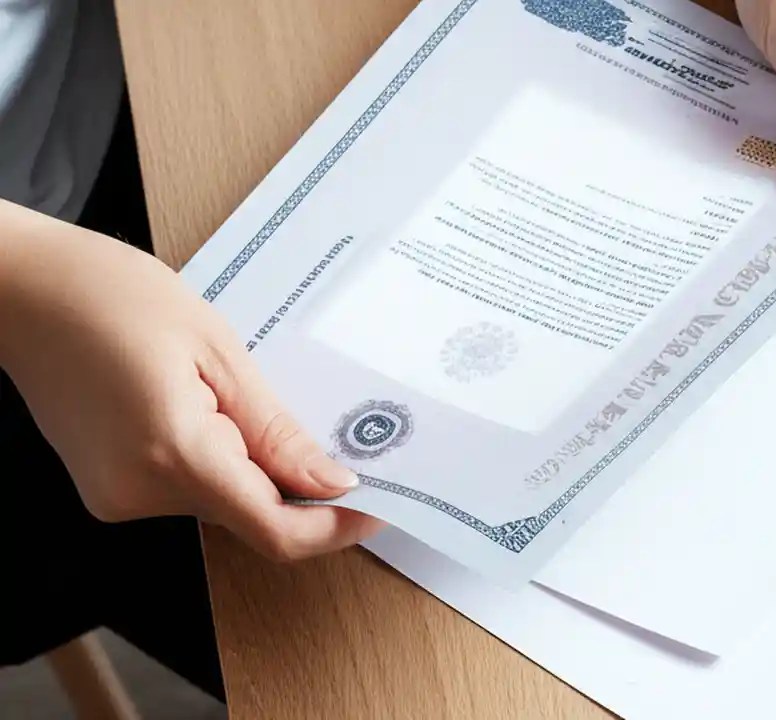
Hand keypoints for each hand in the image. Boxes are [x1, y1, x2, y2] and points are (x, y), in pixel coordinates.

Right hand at [0, 201, 382, 560]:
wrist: (21, 288)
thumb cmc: (110, 295)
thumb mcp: (217, 350)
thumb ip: (276, 431)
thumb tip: (332, 485)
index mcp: (175, 454)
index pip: (277, 531)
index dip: (337, 527)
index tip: (380, 502)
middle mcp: (140, 492)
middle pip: (254, 519)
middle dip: (306, 490)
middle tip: (344, 440)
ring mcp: (118, 497)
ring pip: (224, 503)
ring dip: (260, 470)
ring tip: (252, 399)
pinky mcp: (109, 489)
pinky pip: (189, 489)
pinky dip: (222, 463)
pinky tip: (216, 409)